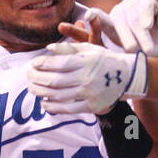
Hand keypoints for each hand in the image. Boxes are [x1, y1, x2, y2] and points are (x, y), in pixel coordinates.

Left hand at [27, 42, 148, 115]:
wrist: (129, 77)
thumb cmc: (106, 60)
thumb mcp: (90, 49)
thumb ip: (69, 49)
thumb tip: (49, 48)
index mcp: (85, 61)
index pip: (57, 64)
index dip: (42, 65)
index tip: (33, 64)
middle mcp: (86, 78)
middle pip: (54, 81)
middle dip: (37, 79)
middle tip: (28, 77)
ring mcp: (89, 93)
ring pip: (59, 96)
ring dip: (42, 93)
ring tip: (32, 89)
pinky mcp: (92, 106)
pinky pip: (69, 109)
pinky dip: (54, 107)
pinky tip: (45, 103)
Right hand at [96, 0, 157, 54]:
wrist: (144, 41)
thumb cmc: (156, 33)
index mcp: (145, 2)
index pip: (145, 7)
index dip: (146, 15)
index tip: (147, 26)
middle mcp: (130, 4)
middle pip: (133, 18)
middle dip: (140, 34)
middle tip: (147, 50)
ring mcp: (117, 12)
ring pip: (120, 23)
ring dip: (125, 37)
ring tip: (132, 50)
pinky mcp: (107, 22)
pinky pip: (100, 17)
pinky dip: (94, 16)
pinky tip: (89, 17)